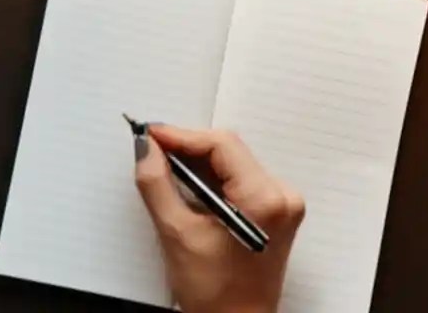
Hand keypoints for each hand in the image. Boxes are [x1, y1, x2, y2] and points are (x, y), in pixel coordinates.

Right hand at [135, 125, 305, 312]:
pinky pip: (238, 180)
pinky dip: (209, 178)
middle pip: (228, 151)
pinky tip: (185, 183)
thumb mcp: (176, 233)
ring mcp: (281, 204)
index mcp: (265, 199)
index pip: (221, 146)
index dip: (181, 136)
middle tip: (151, 148)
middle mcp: (281, 196)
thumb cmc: (214, 291)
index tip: (150, 135)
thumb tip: (145, 148)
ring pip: (231, 163)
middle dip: (187, 147)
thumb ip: (157, 184)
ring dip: (197, 162)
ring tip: (163, 165)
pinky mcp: (273, 212)